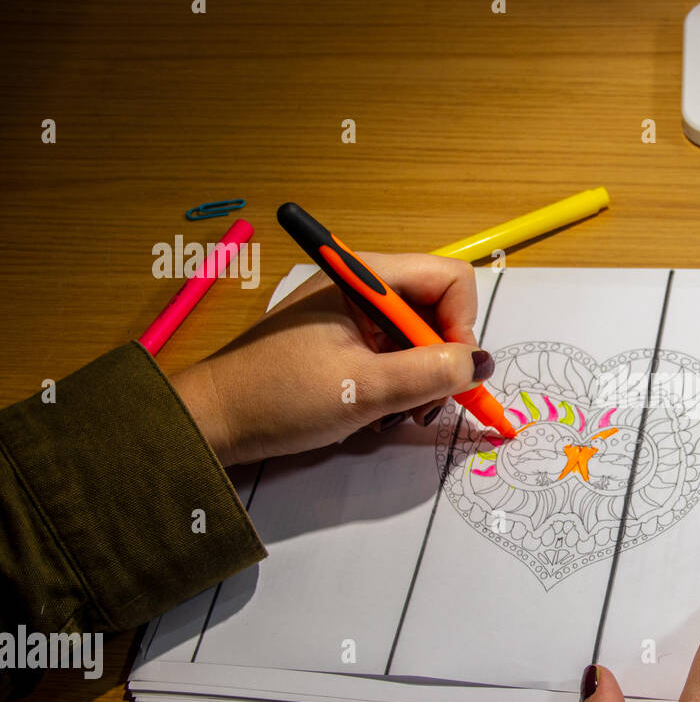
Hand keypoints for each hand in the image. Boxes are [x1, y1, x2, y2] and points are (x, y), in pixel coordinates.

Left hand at [172, 252, 492, 465]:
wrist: (212, 423)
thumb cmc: (278, 398)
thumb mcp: (364, 389)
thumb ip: (431, 374)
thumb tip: (484, 364)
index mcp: (364, 279)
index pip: (450, 279)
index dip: (462, 325)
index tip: (450, 370)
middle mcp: (362, 289)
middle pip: (438, 309)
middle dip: (442, 359)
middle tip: (425, 404)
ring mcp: (352, 317)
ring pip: (419, 338)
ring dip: (421, 379)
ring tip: (395, 414)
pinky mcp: (343, 343)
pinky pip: (394, 356)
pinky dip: (398, 385)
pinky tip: (377, 412)